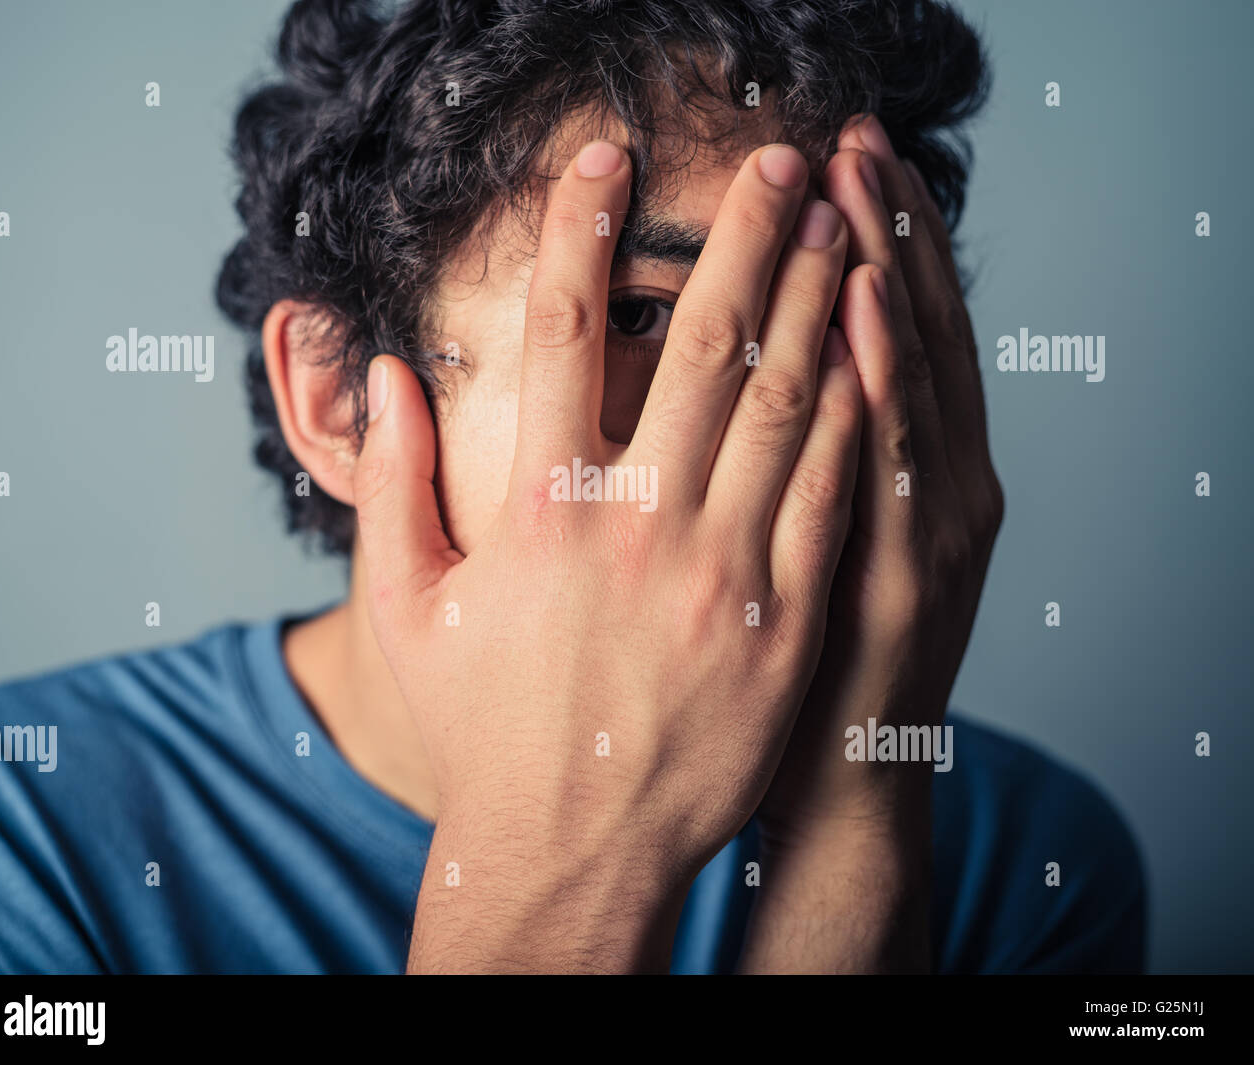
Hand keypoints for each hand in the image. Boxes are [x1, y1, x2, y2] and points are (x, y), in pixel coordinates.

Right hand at [352, 139, 862, 970]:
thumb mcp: (405, 610)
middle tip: (782, 162)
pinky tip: (875, 353)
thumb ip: (390, 485)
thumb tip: (387, 375)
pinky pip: (832, 493)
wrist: (573, 855)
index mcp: (539, 509)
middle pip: (705, 341)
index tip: (609, 156)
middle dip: (748, 233)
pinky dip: (858, 412)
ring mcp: (724, 572)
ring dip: (820, 301)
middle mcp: (637, 524)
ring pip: (788, 402)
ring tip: (842, 228)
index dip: (584, 226)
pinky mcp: (786, 621)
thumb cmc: (483, 732)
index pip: (561, 328)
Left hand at [742, 116, 1002, 972]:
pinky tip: (852, 308)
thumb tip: (766, 379)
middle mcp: (935, 489)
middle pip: (912, 335)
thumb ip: (809, 463)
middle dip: (885, 231)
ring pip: (912, 379)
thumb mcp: (814, 555)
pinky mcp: (901, 585)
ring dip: (885, 273)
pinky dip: (879, 382)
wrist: (832, 795)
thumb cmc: (794, 670)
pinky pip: (889, 468)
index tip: (841, 163)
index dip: (876, 244)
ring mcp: (928, 534)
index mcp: (903, 476)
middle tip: (853, 138)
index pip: (892, 334)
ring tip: (858, 183)